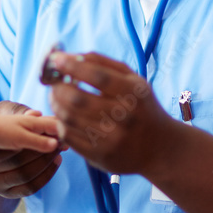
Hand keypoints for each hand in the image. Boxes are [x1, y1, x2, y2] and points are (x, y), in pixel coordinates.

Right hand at [0, 100, 65, 198]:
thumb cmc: (1, 124)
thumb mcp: (6, 115)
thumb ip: (22, 114)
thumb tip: (40, 116)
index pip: (12, 146)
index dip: (36, 138)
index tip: (54, 130)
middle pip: (18, 162)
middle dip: (44, 150)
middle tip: (61, 140)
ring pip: (26, 176)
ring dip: (47, 162)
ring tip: (59, 150)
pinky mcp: (5, 193)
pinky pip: (30, 188)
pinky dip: (47, 175)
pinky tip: (56, 161)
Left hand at [48, 52, 174, 174]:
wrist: (159, 148)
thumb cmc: (142, 107)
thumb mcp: (134, 80)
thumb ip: (104, 63)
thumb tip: (71, 56)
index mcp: (135, 93)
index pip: (98, 76)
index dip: (73, 66)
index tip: (56, 59)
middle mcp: (124, 117)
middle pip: (78, 98)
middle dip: (58, 86)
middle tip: (53, 81)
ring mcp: (111, 139)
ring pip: (69, 117)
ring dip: (55, 102)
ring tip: (56, 95)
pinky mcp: (99, 156)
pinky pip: (68, 136)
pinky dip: (59, 121)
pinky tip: (63, 114)